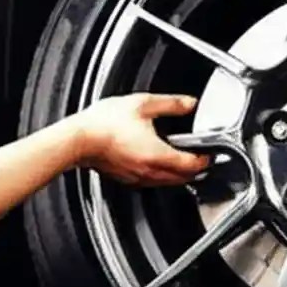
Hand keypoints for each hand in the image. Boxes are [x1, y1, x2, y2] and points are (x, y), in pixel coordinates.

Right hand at [70, 93, 209, 184]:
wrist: (77, 140)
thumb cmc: (103, 124)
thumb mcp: (142, 104)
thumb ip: (170, 103)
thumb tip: (188, 103)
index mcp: (158, 155)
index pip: (192, 165)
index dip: (205, 160)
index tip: (209, 154)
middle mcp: (150, 171)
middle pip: (182, 178)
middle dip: (194, 170)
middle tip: (199, 159)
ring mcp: (137, 178)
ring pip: (167, 183)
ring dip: (178, 175)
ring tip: (181, 162)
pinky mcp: (125, 179)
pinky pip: (150, 182)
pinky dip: (159, 176)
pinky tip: (155, 164)